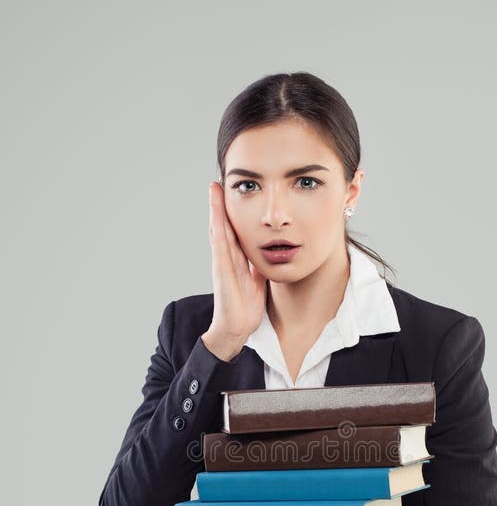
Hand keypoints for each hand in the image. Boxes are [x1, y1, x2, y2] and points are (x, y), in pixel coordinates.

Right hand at [207, 180, 267, 343]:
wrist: (236, 327)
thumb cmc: (245, 307)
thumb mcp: (258, 281)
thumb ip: (260, 266)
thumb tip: (273, 254)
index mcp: (237, 259)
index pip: (236, 230)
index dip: (235, 212)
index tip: (238, 192)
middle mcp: (227, 257)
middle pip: (225, 224)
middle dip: (222, 203)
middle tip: (221, 179)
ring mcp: (222, 261)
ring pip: (219, 227)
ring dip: (216, 206)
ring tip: (215, 185)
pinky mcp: (221, 267)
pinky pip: (219, 241)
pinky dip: (216, 223)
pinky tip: (216, 209)